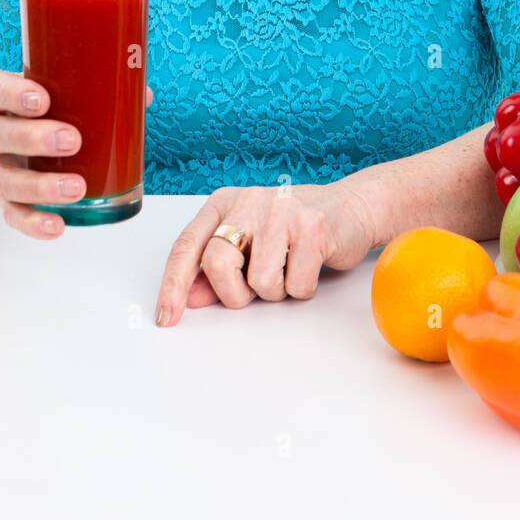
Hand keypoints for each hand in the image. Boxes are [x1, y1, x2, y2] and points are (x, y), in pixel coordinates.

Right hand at [0, 66, 152, 238]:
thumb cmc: (15, 109)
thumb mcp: (31, 89)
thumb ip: (77, 88)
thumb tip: (139, 94)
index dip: (11, 94)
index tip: (42, 99)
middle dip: (34, 139)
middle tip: (73, 140)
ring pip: (4, 180)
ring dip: (41, 186)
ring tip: (77, 187)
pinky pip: (11, 214)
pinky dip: (33, 222)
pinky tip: (57, 226)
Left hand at [153, 180, 378, 326]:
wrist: (352, 208)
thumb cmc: (294, 229)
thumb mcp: (249, 243)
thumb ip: (216, 269)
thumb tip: (189, 297)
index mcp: (224, 203)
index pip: (187, 246)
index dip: (173, 285)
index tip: (167, 317)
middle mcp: (248, 202)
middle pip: (217, 264)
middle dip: (234, 294)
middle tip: (253, 292)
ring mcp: (281, 211)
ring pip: (259, 281)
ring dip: (276, 291)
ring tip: (288, 268)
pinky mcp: (312, 227)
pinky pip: (296, 285)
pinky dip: (303, 288)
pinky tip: (311, 265)